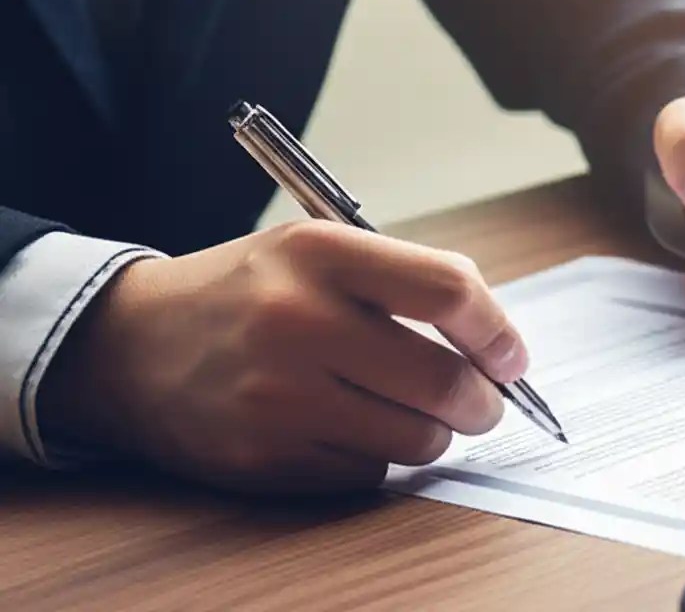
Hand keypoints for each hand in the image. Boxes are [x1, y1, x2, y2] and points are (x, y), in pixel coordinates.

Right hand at [38, 221, 526, 493]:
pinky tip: (346, 428)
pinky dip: (377, 457)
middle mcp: (297, 321)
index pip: (447, 291)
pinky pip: (368, 474)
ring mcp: (277, 396)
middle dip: (483, 402)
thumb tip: (498, 345)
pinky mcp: (262, 458)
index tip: (512, 357)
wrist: (131, 346)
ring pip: (416, 438)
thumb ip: (405, 283)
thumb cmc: (247, 294)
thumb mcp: (316, 251)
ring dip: (432, 432)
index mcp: (320, 253)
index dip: (497, 331)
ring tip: (407, 411)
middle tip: (482, 403)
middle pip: (445, 381)